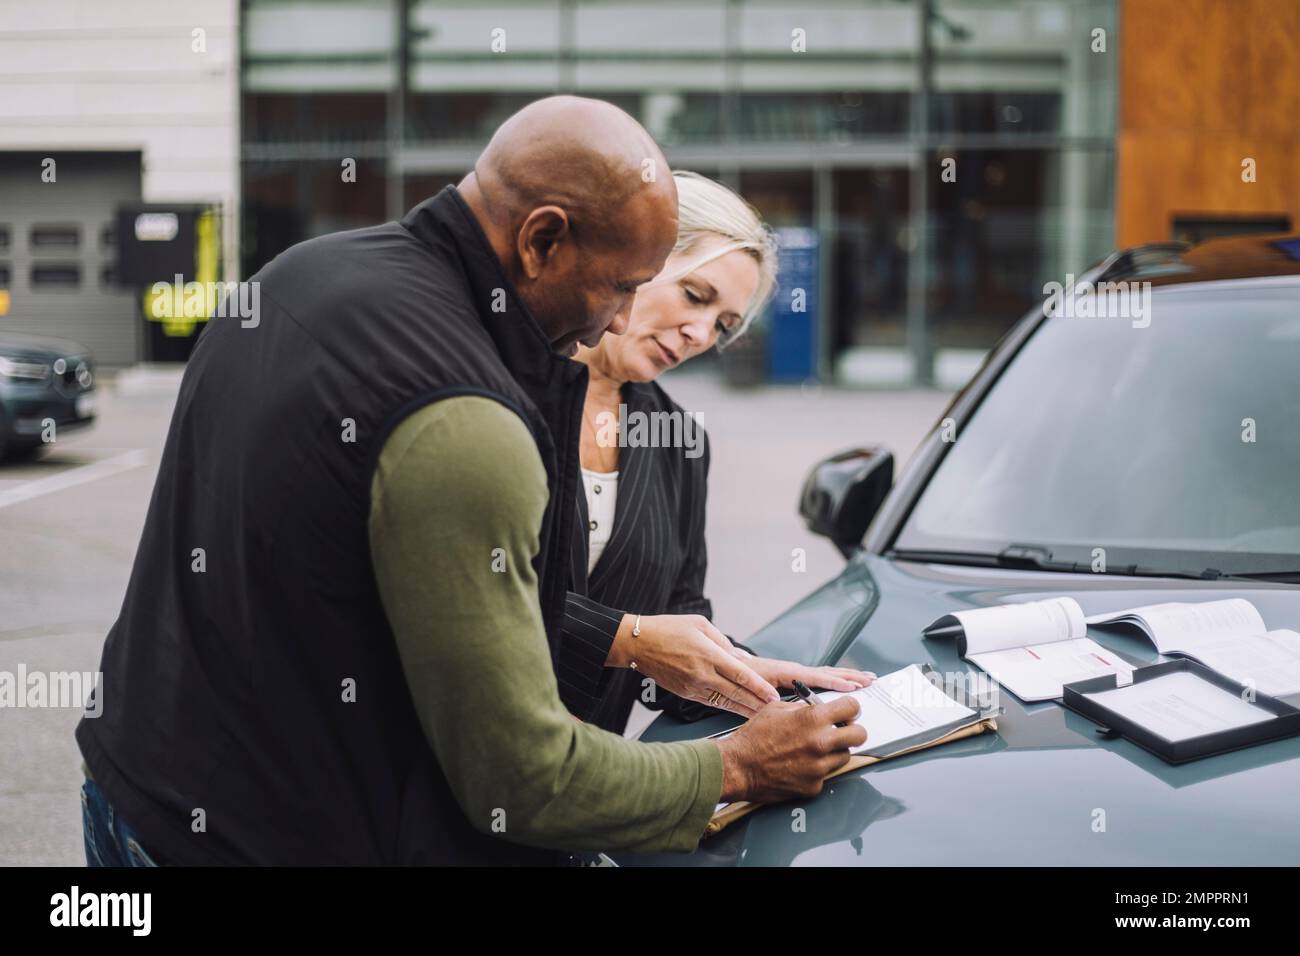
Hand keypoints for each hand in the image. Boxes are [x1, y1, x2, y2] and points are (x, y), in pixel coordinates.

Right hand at [607, 613, 779, 717]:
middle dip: (758, 702)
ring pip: (725, 702)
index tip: (773, 695)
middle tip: (775, 708)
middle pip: (736, 693)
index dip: (759, 687)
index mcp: (707, 654)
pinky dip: (728, 707)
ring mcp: (693, 686)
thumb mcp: (699, 624)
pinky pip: (712, 702)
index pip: (740, 675)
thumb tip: (740, 658)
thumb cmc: (668, 628)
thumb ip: (723, 642)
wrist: (639, 645)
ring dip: (745, 709)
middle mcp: (702, 674)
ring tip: (762, 714)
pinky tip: (739, 710)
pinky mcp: (686, 693)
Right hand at [715, 697, 865, 802]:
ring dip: (834, 752)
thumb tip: (819, 709)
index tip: (848, 712)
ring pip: (844, 756)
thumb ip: (802, 708)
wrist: (738, 767)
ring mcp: (819, 767)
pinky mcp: (814, 786)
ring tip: (814, 750)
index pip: (852, 708)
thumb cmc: (753, 738)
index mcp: (812, 718)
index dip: (850, 709)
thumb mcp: (775, 709)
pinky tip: (801, 765)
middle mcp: (821, 742)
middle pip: (860, 735)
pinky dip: (818, 770)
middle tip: (842, 732)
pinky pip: (826, 775)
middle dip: (852, 731)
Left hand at [743, 657, 874, 693]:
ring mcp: (798, 673)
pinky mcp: (797, 678)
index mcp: (787, 673)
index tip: (852, 687)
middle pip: (828, 672)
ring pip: (828, 673)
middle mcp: (795, 671)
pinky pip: (822, 678)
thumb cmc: (741, 679)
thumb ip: (769, 700)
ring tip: (867, 679)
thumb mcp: (753, 693)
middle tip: (870, 681)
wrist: (731, 669)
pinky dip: (837, 679)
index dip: (835, 683)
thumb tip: (786, 706)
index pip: (816, 678)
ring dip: (848, 676)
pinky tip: (848, 684)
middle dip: (850, 676)